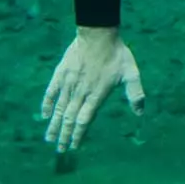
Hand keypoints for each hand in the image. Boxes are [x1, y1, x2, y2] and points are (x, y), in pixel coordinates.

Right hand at [41, 26, 143, 152]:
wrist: (98, 33)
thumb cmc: (117, 54)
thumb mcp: (131, 73)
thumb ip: (135, 93)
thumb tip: (140, 112)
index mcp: (96, 94)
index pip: (84, 120)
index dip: (78, 134)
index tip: (74, 146)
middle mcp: (80, 92)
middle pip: (69, 119)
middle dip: (64, 135)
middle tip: (60, 150)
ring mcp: (69, 83)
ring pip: (59, 109)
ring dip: (54, 125)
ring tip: (49, 138)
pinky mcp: (61, 73)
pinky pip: (51, 92)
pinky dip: (47, 104)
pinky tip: (44, 115)